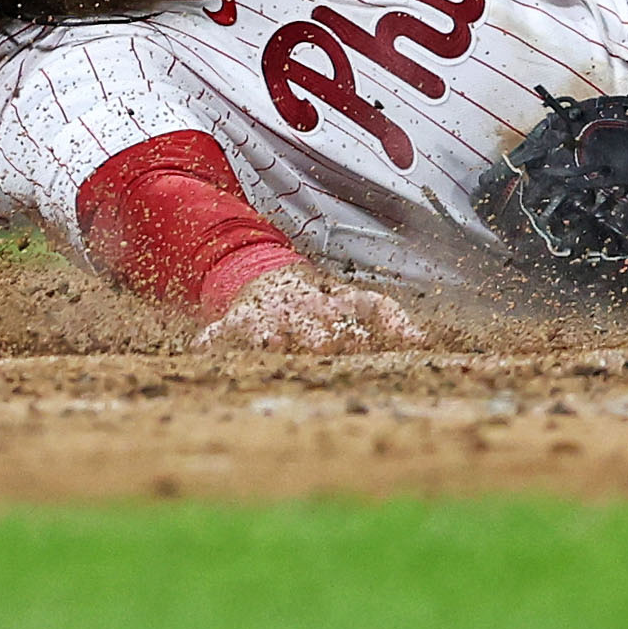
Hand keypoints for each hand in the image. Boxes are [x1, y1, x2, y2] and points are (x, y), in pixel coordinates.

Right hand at [193, 266, 427, 352]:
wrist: (266, 277)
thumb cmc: (320, 301)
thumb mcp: (356, 301)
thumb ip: (390, 319)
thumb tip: (425, 342)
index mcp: (332, 303)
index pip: (353, 311)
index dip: (360, 327)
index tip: (368, 344)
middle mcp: (300, 308)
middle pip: (310, 323)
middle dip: (317, 335)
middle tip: (325, 347)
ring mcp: (267, 314)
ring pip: (266, 326)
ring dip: (267, 336)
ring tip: (269, 345)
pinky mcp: (235, 322)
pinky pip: (220, 332)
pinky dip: (211, 340)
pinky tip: (202, 350)